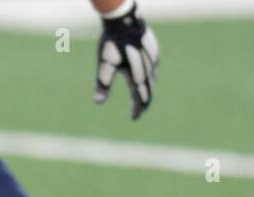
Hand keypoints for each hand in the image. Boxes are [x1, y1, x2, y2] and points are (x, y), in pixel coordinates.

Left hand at [95, 0, 158, 119]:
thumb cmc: (111, 44)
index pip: (139, 97)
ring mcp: (153, 59)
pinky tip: (149, 79)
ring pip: (153, 79)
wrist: (124, 20)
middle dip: (144, 102)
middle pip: (149, 90)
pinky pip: (155, 68)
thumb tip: (98, 103)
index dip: (137, 109)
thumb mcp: (104, 65)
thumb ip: (103, 84)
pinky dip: (152, 78)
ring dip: (149, 90)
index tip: (134, 118)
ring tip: (144, 99)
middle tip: (140, 112)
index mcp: (136, 74)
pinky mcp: (154, 50)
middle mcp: (148, 68)